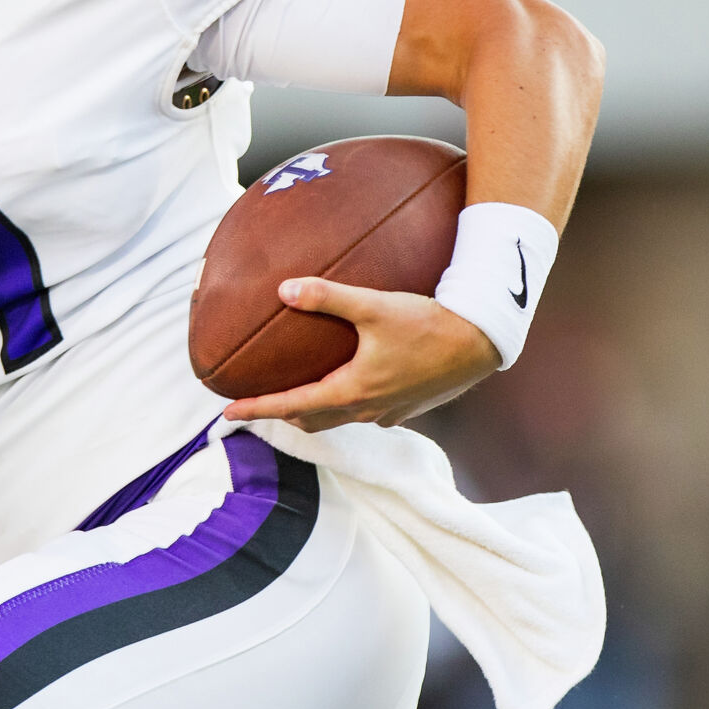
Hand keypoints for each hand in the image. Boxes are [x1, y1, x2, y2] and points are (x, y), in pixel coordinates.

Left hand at [220, 278, 500, 430]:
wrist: (482, 342)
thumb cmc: (428, 324)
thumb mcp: (374, 305)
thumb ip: (327, 297)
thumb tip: (283, 288)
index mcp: (352, 391)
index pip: (291, 405)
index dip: (257, 409)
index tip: (227, 413)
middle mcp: (368, 410)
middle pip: (313, 420)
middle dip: (282, 414)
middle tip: (257, 404)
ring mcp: (391, 412)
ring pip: (340, 419)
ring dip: (314, 411)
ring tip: (296, 395)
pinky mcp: (409, 407)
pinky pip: (367, 413)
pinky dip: (345, 404)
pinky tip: (349, 384)